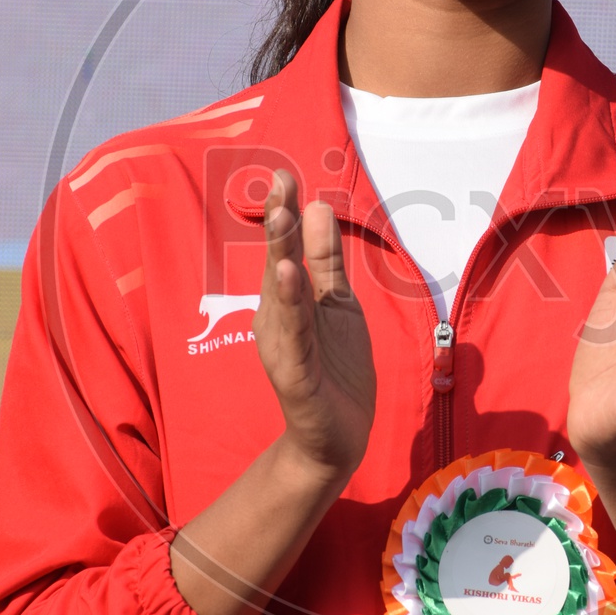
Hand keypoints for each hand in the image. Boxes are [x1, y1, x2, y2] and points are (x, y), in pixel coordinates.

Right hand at [253, 170, 375, 486]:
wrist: (337, 439)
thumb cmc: (335, 368)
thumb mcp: (336, 305)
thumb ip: (326, 261)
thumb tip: (317, 208)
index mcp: (289, 300)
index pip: (286, 248)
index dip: (285, 212)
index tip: (284, 175)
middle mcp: (278, 319)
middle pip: (279, 263)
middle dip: (279, 223)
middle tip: (279, 183)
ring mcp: (285, 347)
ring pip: (283, 296)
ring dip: (281, 255)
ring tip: (281, 217)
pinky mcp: (296, 376)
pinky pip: (295, 337)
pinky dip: (290, 307)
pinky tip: (288, 277)